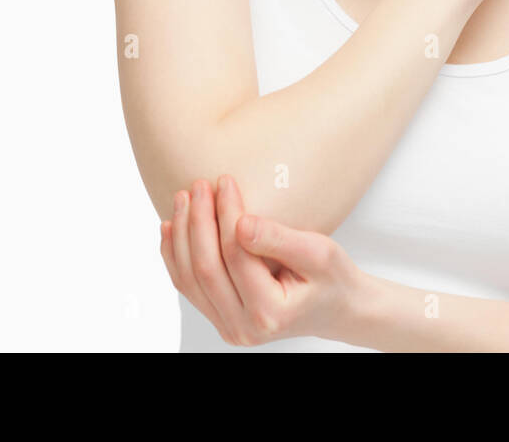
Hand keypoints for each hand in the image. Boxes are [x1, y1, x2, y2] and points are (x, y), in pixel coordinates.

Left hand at [159, 175, 365, 346]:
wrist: (337, 308)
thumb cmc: (332, 279)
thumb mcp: (318, 253)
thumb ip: (278, 240)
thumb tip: (240, 223)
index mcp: (270, 313)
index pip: (236, 255)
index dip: (226, 214)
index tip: (225, 181)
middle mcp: (244, 328)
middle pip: (206, 268)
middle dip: (198, 221)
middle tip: (198, 185)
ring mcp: (229, 327)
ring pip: (190, 279)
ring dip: (181, 236)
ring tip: (182, 199)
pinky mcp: (220, 318)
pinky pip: (189, 287)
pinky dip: (176, 255)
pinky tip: (171, 228)